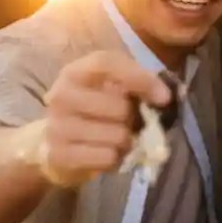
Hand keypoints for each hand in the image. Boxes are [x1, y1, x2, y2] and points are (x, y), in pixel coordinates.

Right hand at [32, 51, 170, 186]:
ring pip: (117, 136)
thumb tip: (165, 96)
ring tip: (117, 139)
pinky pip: (107, 157)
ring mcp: (57, 126)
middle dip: (133, 119)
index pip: (106, 63)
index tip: (164, 97)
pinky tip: (106, 153)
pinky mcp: (60, 154)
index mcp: (75, 72)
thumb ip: (135, 85)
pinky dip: (115, 159)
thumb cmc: (93, 111)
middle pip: (118, 106)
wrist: (57, 143)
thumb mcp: (110, 89)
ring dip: (126, 141)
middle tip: (129, 123)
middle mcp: (61, 95)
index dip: (138, 78)